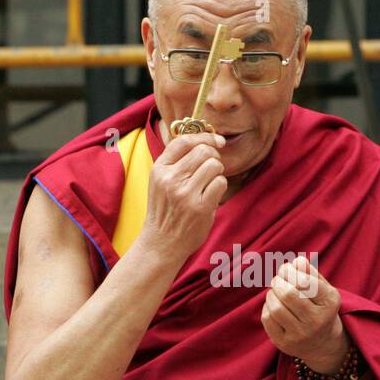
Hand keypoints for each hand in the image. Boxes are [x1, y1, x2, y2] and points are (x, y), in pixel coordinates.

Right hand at [138, 132, 226, 264]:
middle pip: (203, 151)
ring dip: (217, 172)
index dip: (205, 136)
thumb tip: (204, 139)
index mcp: (159, 169)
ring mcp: (185, 193)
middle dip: (214, 156)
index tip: (217, 140)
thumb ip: (176, 162)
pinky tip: (212, 195)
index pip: (184, 141)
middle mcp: (170, 178)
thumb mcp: (161, 182)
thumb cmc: (165, 210)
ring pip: (214, 165)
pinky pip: (220, 182)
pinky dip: (220, 186)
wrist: (162, 242)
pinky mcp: (200, 206)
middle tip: (213, 167)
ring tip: (210, 183)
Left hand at [262, 256, 347, 372]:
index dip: (289, 271)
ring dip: (271, 294)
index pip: (304, 282)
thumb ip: (311, 273)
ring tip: (275, 291)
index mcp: (329, 303)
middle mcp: (316, 321)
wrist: (323, 343)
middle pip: (288, 294)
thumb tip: (296, 262)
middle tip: (278, 279)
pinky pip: (267, 319)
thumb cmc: (320, 308)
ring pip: (276, 308)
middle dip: (278, 281)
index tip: (286, 269)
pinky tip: (273, 305)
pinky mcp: (284, 343)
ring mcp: (300, 335)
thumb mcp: (323, 289)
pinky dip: (267, 307)